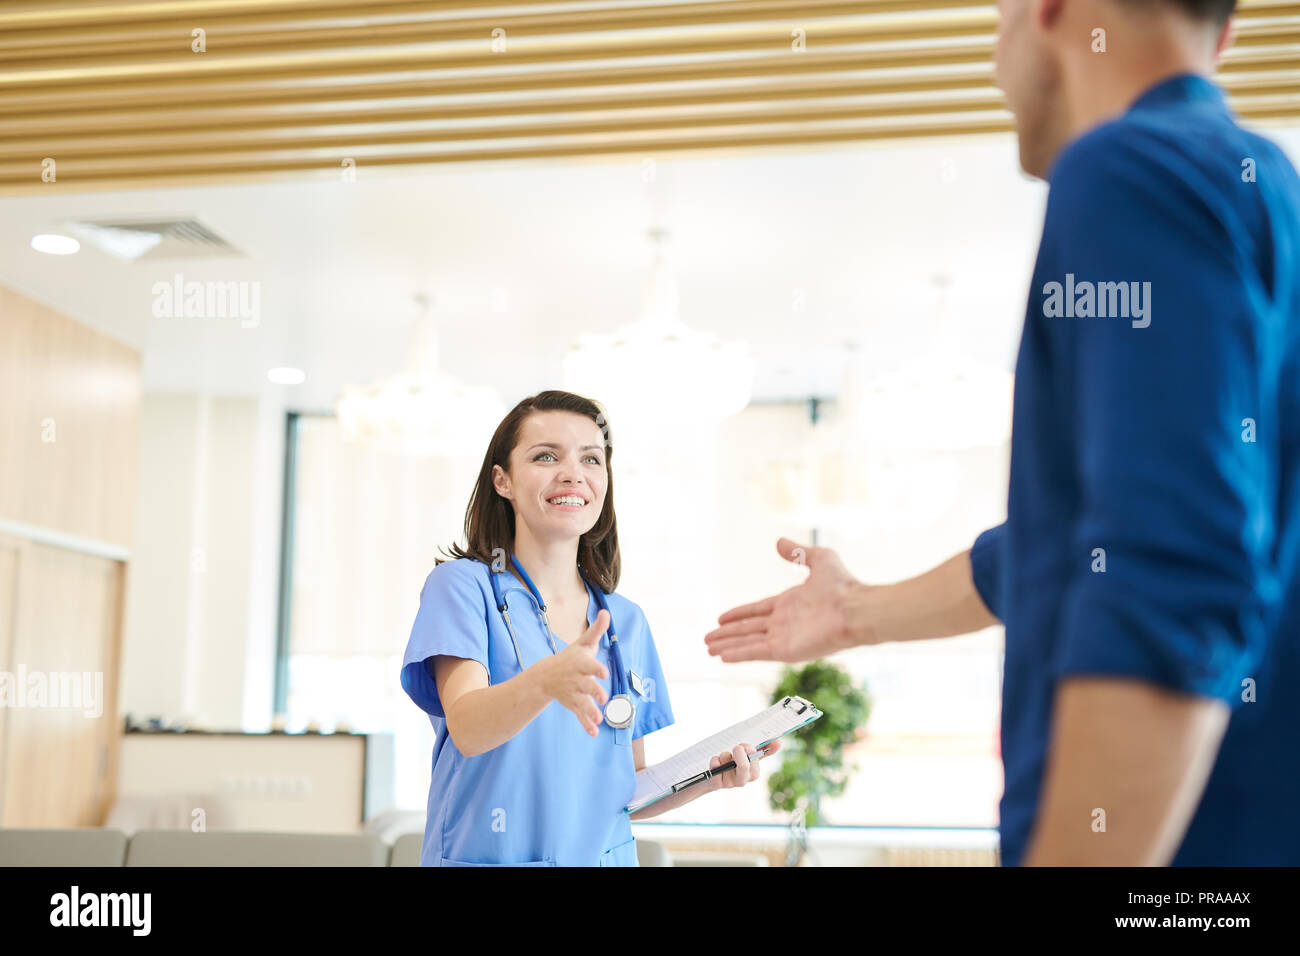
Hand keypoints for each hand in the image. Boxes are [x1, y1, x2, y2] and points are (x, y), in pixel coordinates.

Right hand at [538, 609, 609, 737]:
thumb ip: (596, 630)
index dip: (596, 669)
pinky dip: (586, 724)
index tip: (604, 673)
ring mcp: (573, 693)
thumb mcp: (583, 643)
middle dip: (594, 692)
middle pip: (586, 685)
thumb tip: (607, 611)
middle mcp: (576, 679)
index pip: (589, 665)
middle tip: (603, 698)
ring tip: (599, 719)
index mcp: (580, 663)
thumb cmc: (570, 658)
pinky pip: (579, 715)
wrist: (545, 676)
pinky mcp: (573, 704)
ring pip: (582, 703)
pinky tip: (594, 732)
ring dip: (590, 711)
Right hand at [704, 537, 863, 662]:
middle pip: (748, 629)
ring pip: (748, 642)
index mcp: (789, 604)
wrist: (855, 607)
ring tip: (708, 649)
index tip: (721, 619)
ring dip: (727, 645)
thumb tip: (779, 542)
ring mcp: (784, 637)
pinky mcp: (785, 650)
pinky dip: (738, 654)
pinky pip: (756, 652)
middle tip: (707, 639)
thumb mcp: (820, 559)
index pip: (756, 610)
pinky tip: (722, 657)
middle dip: (727, 634)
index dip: (738, 615)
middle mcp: (784, 622)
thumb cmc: (842, 584)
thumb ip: (798, 552)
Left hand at [708, 740, 780, 789]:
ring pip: (727, 762)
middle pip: (744, 766)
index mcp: (752, 774)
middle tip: (736, 747)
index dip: (750, 750)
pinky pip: (714, 768)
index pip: (755, 761)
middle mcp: (742, 781)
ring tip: (724, 758)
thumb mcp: (748, 757)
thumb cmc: (734, 764)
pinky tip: (716, 762)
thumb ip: (764, 750)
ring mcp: (729, 784)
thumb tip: (779, 742)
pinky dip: (714, 761)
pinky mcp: (716, 784)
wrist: (713, 777)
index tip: (745, 746)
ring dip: (724, 755)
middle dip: (739, 752)